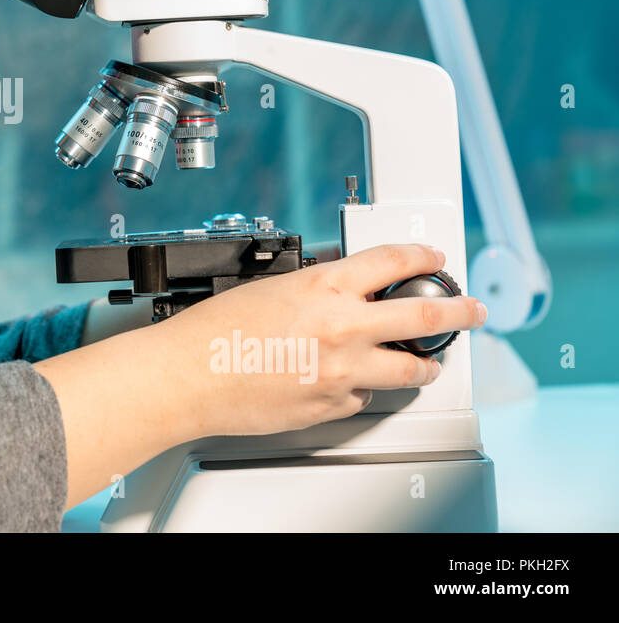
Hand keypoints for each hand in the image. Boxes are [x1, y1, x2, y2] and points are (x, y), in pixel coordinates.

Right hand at [150, 243, 486, 442]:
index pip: (393, 263)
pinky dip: (362, 389)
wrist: (190, 376)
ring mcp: (343, 371)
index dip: (422, 258)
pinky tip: (349, 383)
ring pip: (410, 369)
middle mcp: (343, 327)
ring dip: (426, 364)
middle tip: (473, 310)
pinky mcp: (334, 405)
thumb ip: (315, 291)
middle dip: (459, 311)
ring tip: (431, 363)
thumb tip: (339, 294)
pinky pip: (364, 396)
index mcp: (324, 287)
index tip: (435, 259)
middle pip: (424, 316)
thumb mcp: (270, 288)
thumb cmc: (213, 333)